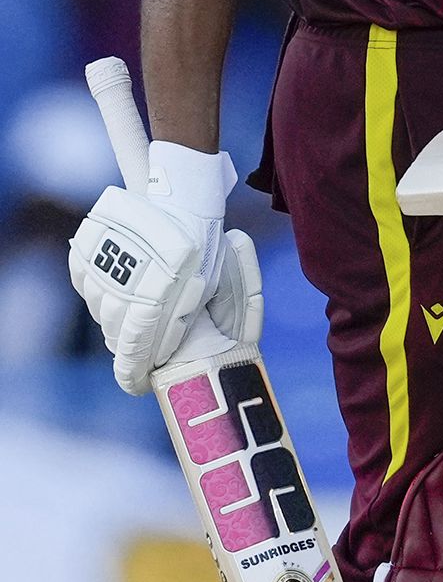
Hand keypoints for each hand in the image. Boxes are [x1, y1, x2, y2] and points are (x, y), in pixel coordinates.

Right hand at [68, 141, 256, 393]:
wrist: (184, 197)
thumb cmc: (207, 247)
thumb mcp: (218, 291)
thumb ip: (192, 326)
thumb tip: (168, 359)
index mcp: (157, 298)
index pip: (133, 352)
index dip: (133, 374)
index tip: (137, 384)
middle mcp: (123, 286)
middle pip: (115, 333)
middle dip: (131, 344)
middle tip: (146, 342)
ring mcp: (100, 268)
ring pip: (99, 310)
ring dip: (115, 316)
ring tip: (136, 305)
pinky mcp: (86, 250)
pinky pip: (84, 284)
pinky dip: (99, 290)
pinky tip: (119, 285)